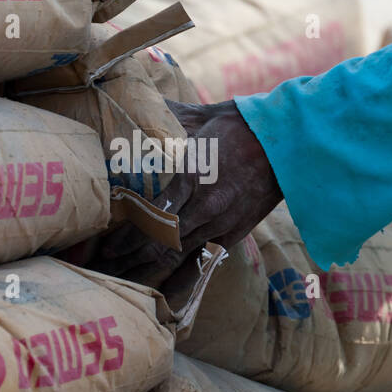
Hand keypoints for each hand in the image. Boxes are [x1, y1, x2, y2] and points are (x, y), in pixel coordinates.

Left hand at [98, 99, 281, 287]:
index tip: (105, 245)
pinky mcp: (233, 235)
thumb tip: (134, 99)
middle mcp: (205, 208)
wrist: (288, 145)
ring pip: (177, 256)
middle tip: (103, 268)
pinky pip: (203, 262)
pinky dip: (181, 279)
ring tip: (121, 279)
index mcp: (192, 177)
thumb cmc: (239, 126)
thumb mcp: (199, 117)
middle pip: (159, 243)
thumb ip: (165, 115)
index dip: (126, 236)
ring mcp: (220, 225)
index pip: (151, 216)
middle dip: (128, 259)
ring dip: (147, 270)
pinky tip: (162, 292)